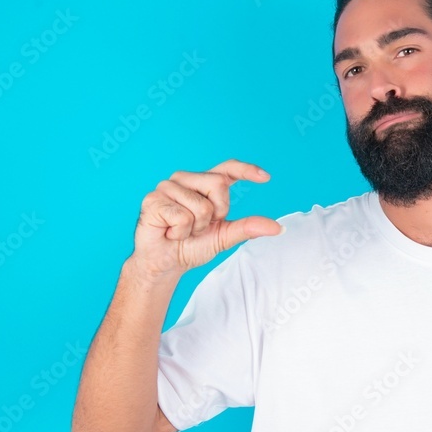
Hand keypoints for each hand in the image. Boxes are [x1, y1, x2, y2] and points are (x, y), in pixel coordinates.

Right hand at [129, 158, 282, 279]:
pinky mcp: (153, 199)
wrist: (166, 263)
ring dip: (196, 227)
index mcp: (204, 184)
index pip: (227, 169)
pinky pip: (182, 216)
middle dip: (216, 213)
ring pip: (201, 205)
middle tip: (199, 226)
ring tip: (182, 230)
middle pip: (219, 184)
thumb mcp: (225, 236)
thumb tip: (278, 227)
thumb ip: (248, 227)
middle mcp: (186, 179)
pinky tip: (169, 232)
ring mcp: (167, 186)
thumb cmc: (193, 245)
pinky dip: (180, 232)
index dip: (246, 169)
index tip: (266, 177)